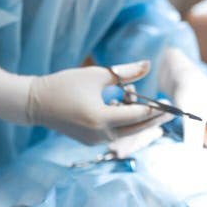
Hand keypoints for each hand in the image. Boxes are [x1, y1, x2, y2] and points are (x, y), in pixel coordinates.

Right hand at [0, 61, 167, 144]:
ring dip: (135, 119)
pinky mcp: (90, 142)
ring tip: (132, 95)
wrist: (36, 104)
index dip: (156, 109)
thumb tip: (148, 65)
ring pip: (125, 132)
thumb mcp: (96, 74)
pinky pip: (113, 134)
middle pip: (136, 129)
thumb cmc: (64, 84)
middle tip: (170, 111)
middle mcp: (100, 134)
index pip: (138, 115)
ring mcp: (95, 141)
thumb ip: (125, 72)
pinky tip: (121, 105)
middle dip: (153, 119)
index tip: (170, 103)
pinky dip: (122, 122)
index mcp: (102, 118)